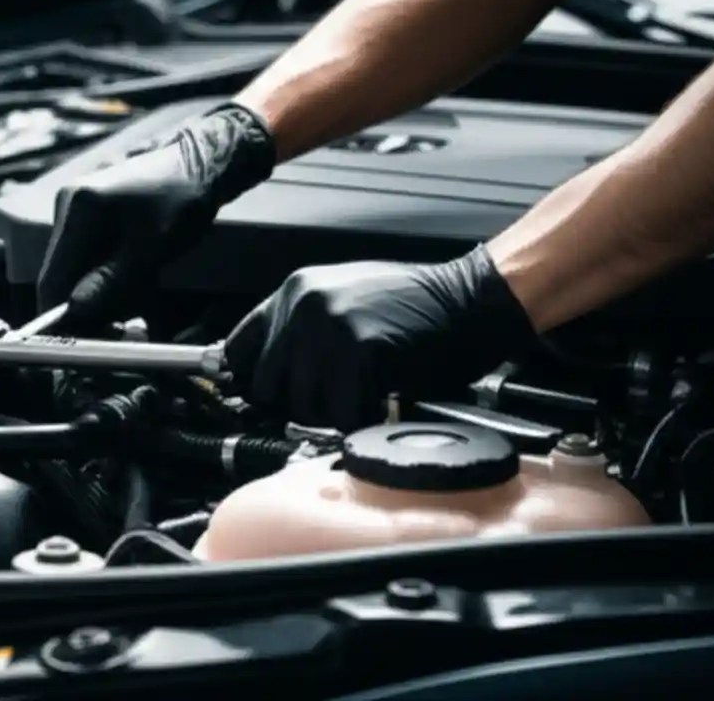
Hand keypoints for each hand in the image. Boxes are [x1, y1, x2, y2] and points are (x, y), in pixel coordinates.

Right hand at [36, 102, 274, 326]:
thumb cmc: (182, 199)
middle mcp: (68, 206)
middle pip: (63, 277)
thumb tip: (75, 309)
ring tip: (141, 298)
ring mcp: (78, 211)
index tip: (81, 342)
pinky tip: (138, 279)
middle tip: (124, 329)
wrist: (201, 163)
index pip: (51, 278)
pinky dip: (110, 277)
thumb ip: (111, 280)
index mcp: (78, 208)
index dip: (60, 316)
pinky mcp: (90, 217)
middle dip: (89, 306)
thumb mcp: (151, 246)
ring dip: (104, 294)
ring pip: (78, 272)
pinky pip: (91, 259)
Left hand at [223, 246, 536, 430]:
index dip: (254, 383)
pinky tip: (384, 400)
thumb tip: (266, 381)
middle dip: (300, 405)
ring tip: (367, 393)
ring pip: (303, 407)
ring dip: (335, 414)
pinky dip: (364, 420)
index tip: (270, 399)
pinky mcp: (360, 351)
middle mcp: (304, 305)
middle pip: (266, 388)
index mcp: (295, 292)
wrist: (476, 299)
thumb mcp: (346, 306)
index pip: (237, 350)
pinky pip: (343, 414)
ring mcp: (329, 327)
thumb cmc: (419, 311)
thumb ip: (302, 336)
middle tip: (338, 400)